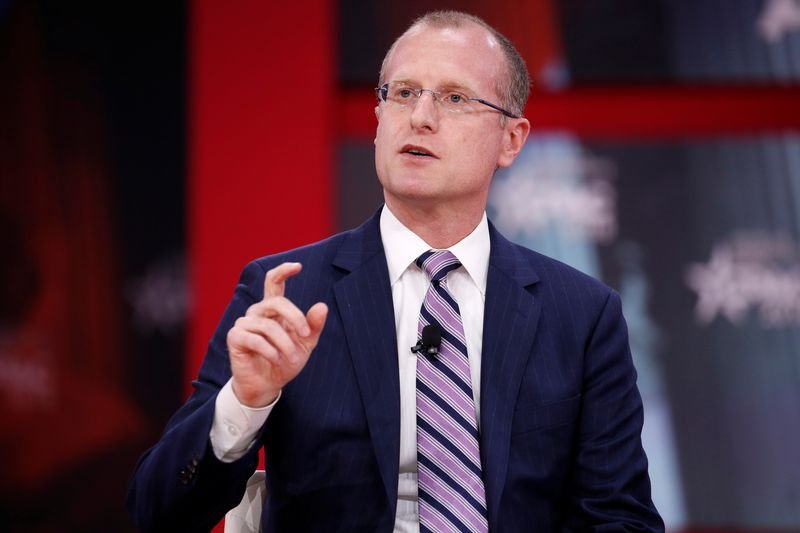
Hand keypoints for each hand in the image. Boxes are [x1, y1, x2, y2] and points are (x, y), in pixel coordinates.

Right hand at [226, 262, 327, 406]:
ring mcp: (244, 324)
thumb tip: (322, 306)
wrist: (267, 385)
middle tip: (306, 335)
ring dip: (285, 343)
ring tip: (291, 357)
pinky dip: (270, 351)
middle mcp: (257, 312)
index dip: (283, 270)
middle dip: (295, 318)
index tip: (298, 266)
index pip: (274, 282)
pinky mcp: (235, 338)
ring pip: (268, 325)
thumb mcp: (305, 344)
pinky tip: (276, 360)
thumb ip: (312, 326)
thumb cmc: (285, 361)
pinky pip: (255, 339)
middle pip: (277, 302)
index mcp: (273, 308)